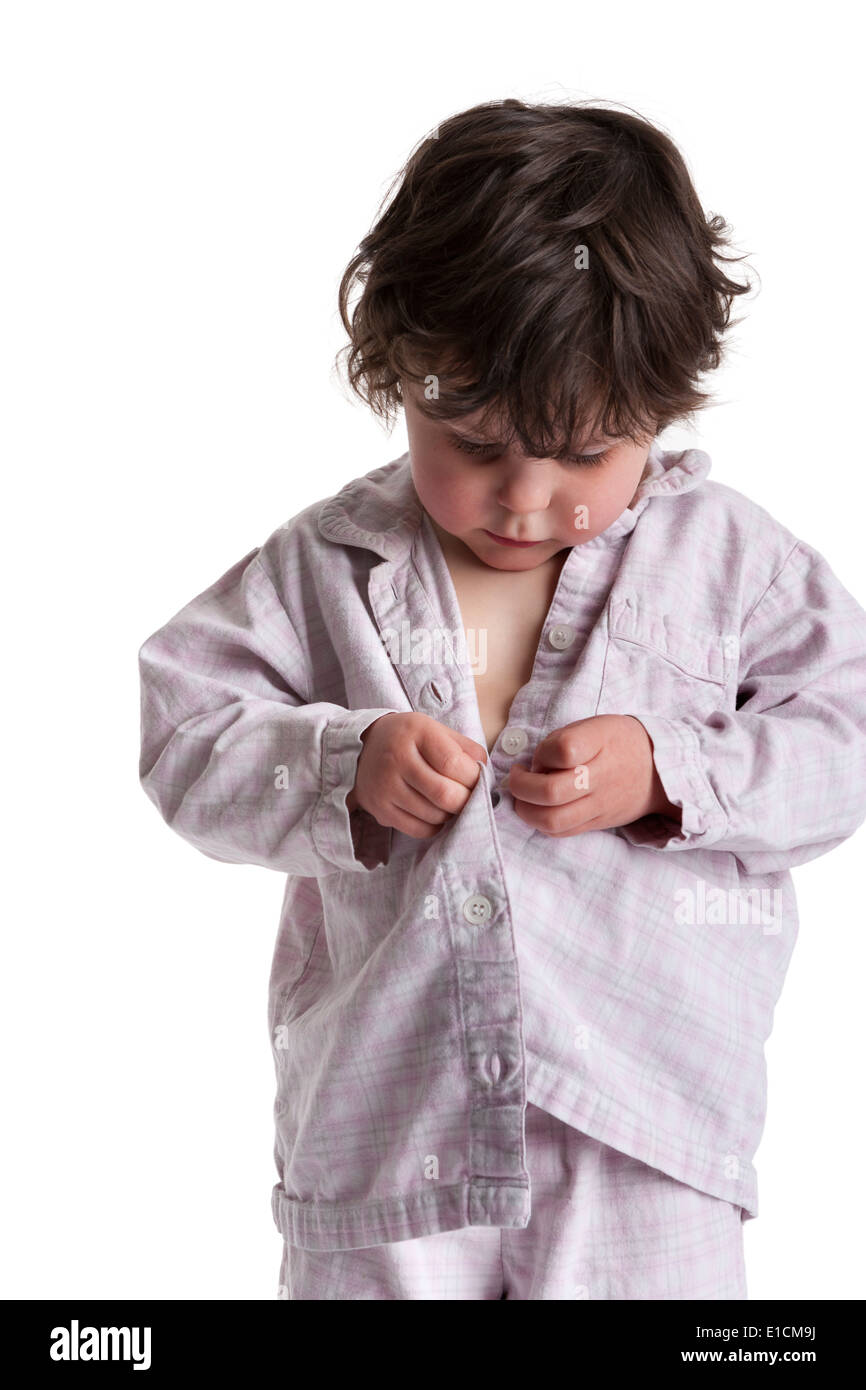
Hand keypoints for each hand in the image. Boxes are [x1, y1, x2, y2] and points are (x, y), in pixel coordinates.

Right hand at [346, 713, 487, 838]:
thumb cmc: (408, 739)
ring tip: (449, 801)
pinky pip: (419, 829)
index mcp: (415, 733)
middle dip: (466, 800)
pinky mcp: (380, 809)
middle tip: (468, 796)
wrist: (362, 747)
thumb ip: (465, 748)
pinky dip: (435, 826)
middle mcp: (396, 759)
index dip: (473, 777)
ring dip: (451, 813)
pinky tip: (434, 811)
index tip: (477, 779)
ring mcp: (385, 787)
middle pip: (444, 795)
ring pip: (434, 816)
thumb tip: (485, 773)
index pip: (453, 764)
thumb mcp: (436, 730)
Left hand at [505, 714, 679, 836]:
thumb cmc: (617, 742)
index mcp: (601, 741)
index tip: (540, 753)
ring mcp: (602, 804)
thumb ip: (560, 741)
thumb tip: (533, 769)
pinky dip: (541, 823)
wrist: (658, 770)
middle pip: (552, 791)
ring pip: (553, 820)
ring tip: (523, 797)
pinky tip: (539, 808)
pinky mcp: (599, 823)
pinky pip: (562, 832)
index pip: (564, 750)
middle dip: (521, 786)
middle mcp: (603, 776)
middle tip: (517, 777)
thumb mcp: (593, 725)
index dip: (542, 753)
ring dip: (526, 810)